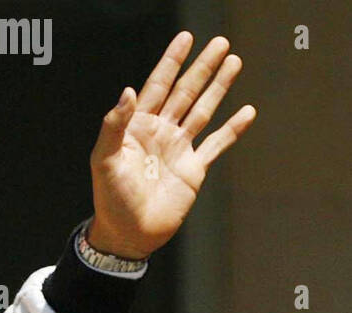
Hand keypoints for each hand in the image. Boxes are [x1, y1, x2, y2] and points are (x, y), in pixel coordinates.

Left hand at [88, 31, 255, 259]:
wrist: (128, 235)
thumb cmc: (111, 200)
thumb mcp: (105, 161)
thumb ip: (114, 126)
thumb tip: (127, 91)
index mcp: (137, 128)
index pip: (156, 87)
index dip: (170, 62)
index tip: (185, 39)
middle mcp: (160, 134)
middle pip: (184, 92)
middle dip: (202, 68)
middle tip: (220, 42)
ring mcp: (178, 150)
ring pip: (202, 111)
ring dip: (218, 88)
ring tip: (234, 62)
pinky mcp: (193, 170)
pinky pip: (217, 144)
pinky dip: (232, 129)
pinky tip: (247, 112)